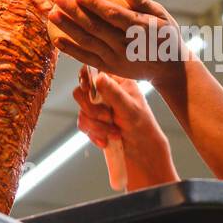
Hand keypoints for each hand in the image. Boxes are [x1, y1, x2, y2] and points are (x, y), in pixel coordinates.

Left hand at [45, 0, 189, 85]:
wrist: (170, 69)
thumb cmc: (166, 35)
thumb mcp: (162, 16)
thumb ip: (142, 2)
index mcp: (141, 30)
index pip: (113, 15)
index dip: (94, 4)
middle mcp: (127, 46)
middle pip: (96, 27)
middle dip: (74, 12)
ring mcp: (117, 59)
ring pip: (88, 42)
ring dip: (68, 29)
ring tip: (52, 15)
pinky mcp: (111, 69)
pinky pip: (88, 58)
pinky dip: (71, 50)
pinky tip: (57, 39)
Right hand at [72, 65, 177, 189]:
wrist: (141, 150)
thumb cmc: (141, 126)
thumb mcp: (129, 108)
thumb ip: (113, 93)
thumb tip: (99, 77)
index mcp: (117, 82)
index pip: (93, 71)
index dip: (86, 80)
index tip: (88, 90)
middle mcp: (105, 92)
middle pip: (81, 93)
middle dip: (93, 110)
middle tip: (108, 118)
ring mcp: (98, 107)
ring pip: (81, 112)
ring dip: (97, 126)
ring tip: (114, 133)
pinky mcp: (93, 122)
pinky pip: (83, 125)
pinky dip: (94, 134)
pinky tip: (107, 140)